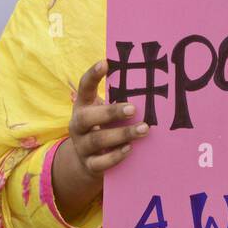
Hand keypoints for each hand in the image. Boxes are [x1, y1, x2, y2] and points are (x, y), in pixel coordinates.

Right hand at [64, 60, 147, 181]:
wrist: (86, 160)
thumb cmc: (103, 127)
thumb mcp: (105, 112)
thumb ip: (119, 100)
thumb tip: (150, 84)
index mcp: (83, 106)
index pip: (84, 87)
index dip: (93, 74)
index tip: (105, 62)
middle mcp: (78, 125)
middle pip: (87, 118)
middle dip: (110, 112)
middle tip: (133, 109)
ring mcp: (81, 146)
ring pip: (97, 140)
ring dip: (121, 134)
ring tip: (144, 129)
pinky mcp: (89, 165)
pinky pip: (99, 163)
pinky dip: (115, 156)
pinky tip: (130, 149)